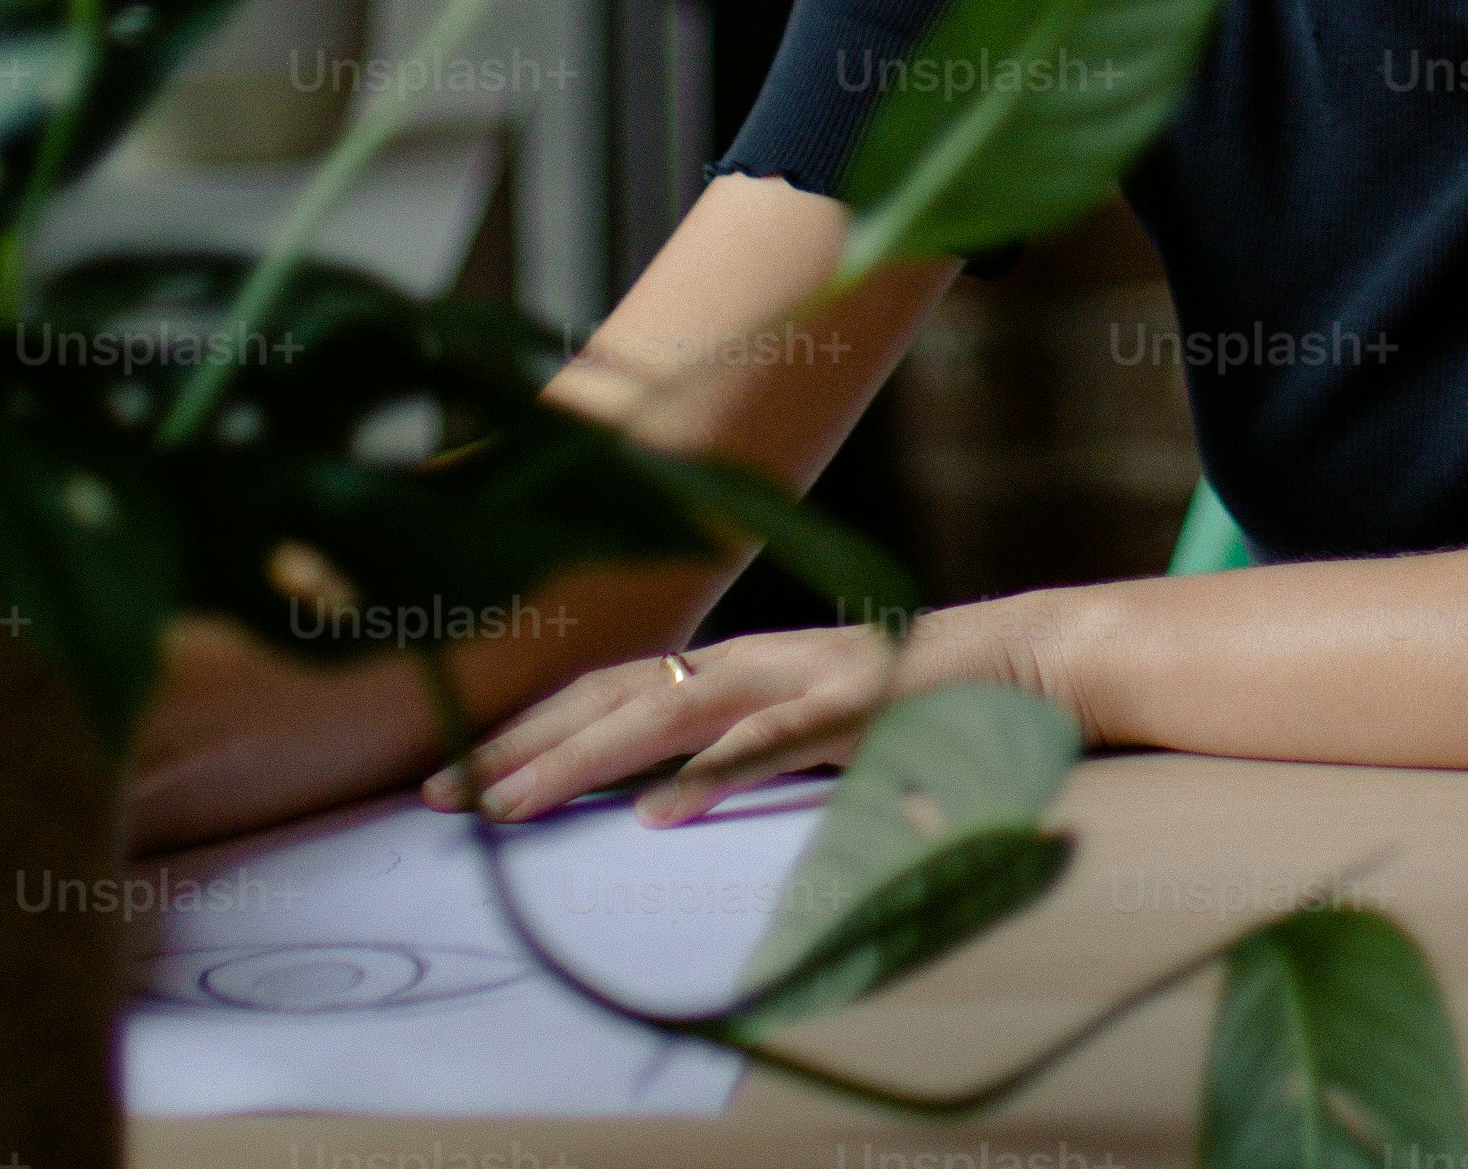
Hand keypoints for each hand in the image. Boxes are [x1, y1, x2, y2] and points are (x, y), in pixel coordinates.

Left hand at [424, 607, 1063, 826]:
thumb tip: (645, 791)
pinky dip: (712, 772)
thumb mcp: (802, 721)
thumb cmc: (912, 701)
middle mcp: (751, 659)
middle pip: (613, 694)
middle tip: (439, 796)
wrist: (1027, 659)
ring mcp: (798, 677)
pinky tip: (660, 808)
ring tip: (513, 806)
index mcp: (733, 662)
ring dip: (582, 760)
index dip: (526, 725)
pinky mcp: (852, 707)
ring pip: (668, 711)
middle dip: (520, 745)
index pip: (606, 687)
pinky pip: (770, 742)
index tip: (453, 773)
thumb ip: (732, 743)